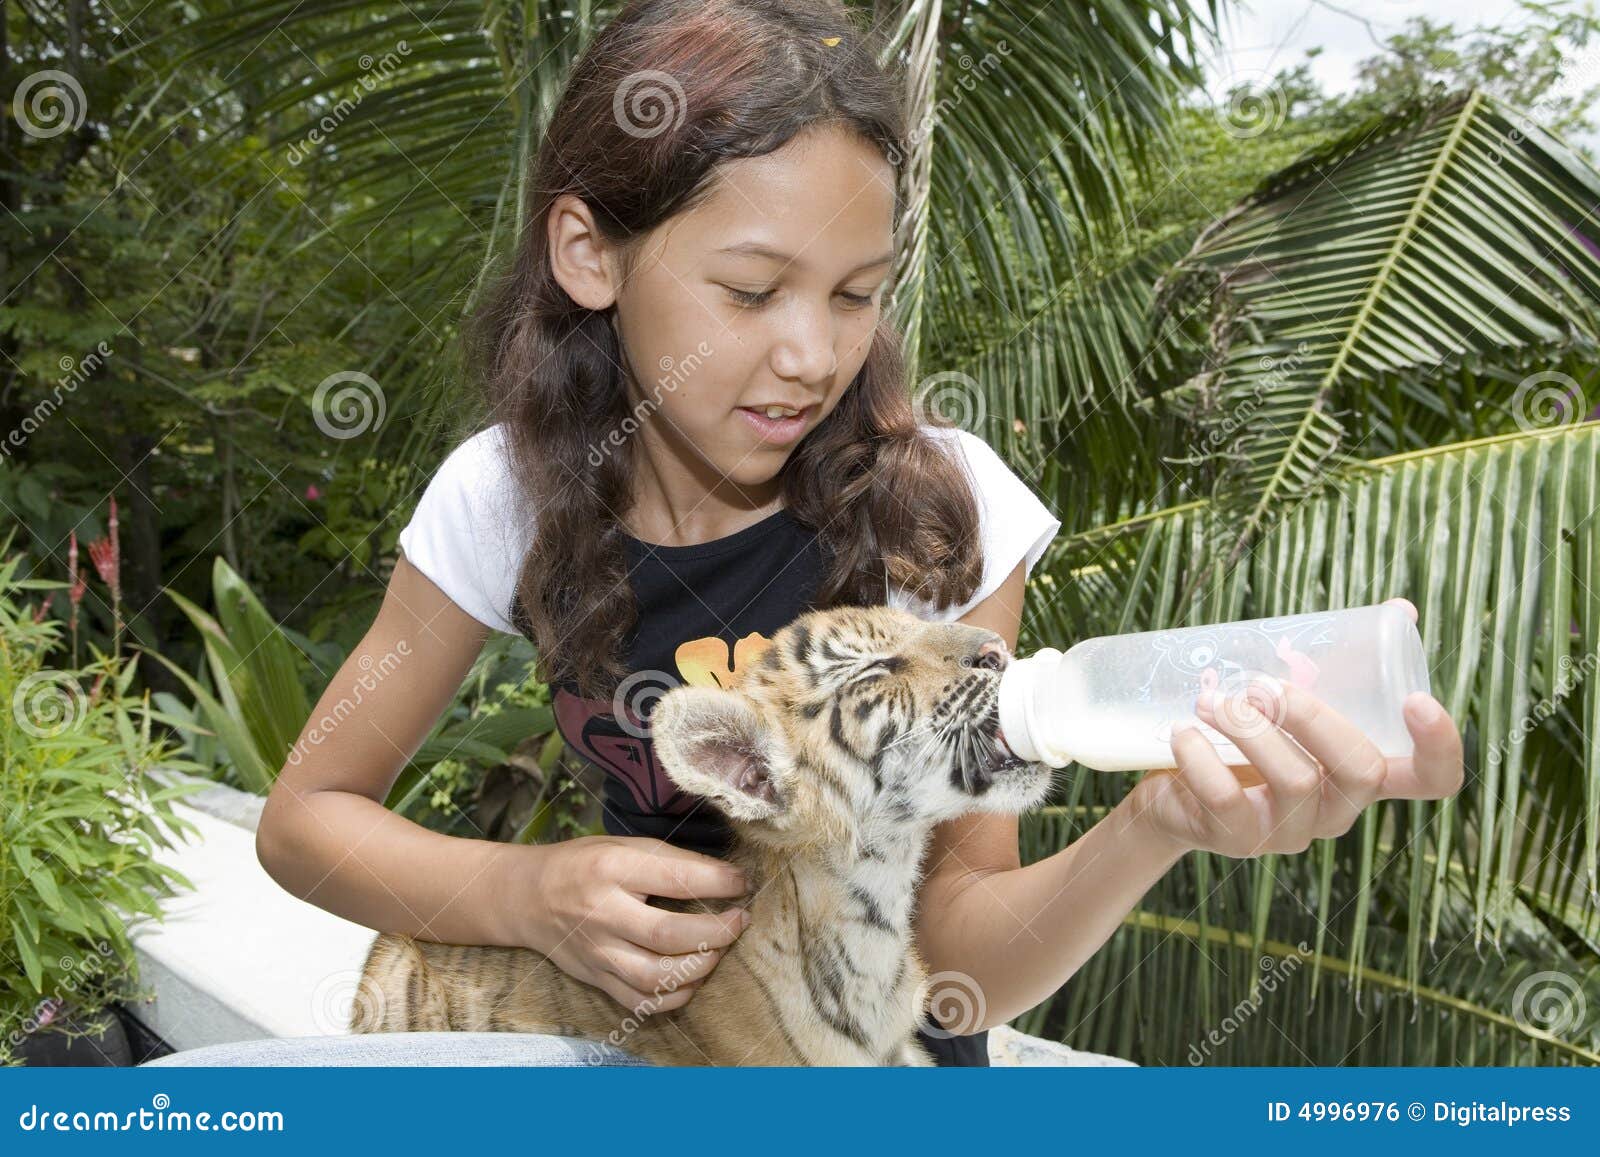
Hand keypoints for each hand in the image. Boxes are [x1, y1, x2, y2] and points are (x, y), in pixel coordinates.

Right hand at [512, 834, 752, 1014]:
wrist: (527, 897)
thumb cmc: (584, 864)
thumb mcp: (624, 845)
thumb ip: (671, 860)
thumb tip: (726, 876)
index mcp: (612, 869)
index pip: (675, 878)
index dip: (719, 882)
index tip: (743, 883)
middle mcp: (602, 913)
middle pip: (668, 935)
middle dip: (716, 932)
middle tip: (739, 921)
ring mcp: (597, 951)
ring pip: (655, 977)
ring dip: (699, 969)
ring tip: (717, 951)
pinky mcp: (596, 979)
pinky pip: (640, 1002)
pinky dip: (674, 997)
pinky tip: (691, 979)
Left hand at [1127, 597, 1464, 857]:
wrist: (1170, 788)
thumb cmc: (1243, 736)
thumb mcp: (1292, 699)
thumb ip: (1342, 662)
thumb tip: (1401, 610)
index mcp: (1362, 773)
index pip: (1431, 779)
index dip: (1439, 747)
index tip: (1416, 699)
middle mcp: (1335, 809)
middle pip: (1360, 770)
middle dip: (1311, 715)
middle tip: (1259, 687)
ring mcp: (1288, 832)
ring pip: (1295, 781)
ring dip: (1249, 728)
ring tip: (1210, 701)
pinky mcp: (1237, 840)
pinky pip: (1228, 801)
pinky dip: (1202, 757)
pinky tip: (1183, 732)